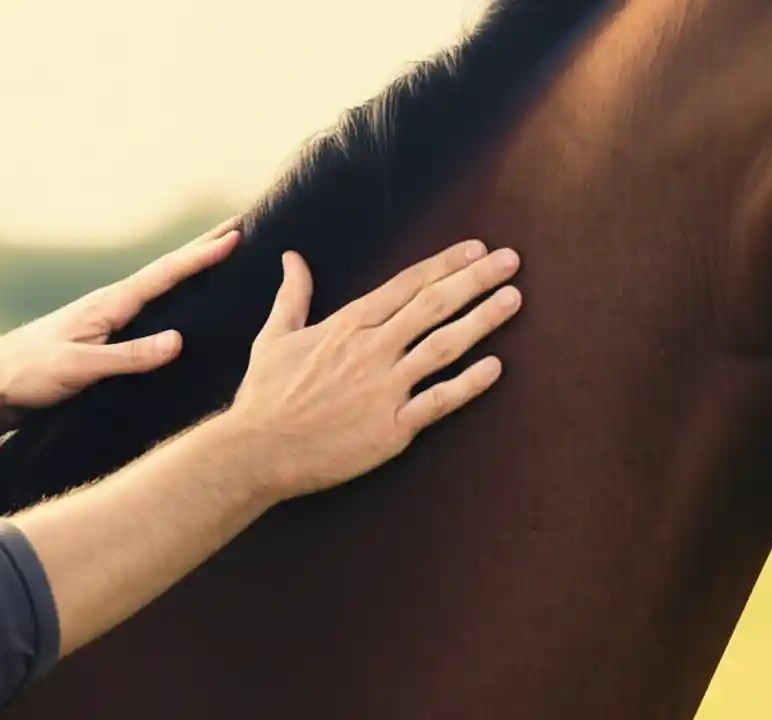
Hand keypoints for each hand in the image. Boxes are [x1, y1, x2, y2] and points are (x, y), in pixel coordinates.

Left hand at [0, 217, 241, 408]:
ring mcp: (108, 318)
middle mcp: (112, 304)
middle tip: (239, 226)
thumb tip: (178, 342)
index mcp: (110, 304)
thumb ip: (128, 357)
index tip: (236, 235)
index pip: (165, 274)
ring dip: (192, 269)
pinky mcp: (105, 336)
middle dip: (203, 248)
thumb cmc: (29, 373)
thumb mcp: (80, 367)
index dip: (202, 256)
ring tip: (221, 255)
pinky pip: (152, 308)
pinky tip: (185, 303)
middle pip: (167, 270)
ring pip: (161, 287)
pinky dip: (175, 294)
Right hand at [220, 240, 521, 499]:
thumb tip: (292, 257)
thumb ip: (292, 295)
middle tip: (511, 261)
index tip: (476, 249)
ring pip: (444, 346)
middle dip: (475, 280)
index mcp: (347, 325)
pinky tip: (497, 366)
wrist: (257, 451)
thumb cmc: (264, 395)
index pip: (406, 285)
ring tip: (514, 299)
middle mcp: (371, 349)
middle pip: (434, 306)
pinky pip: (439, 401)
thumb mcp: (273, 336)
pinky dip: (469, 384)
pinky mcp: (391, 428)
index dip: (445, 265)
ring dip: (482, 320)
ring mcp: (384, 388)